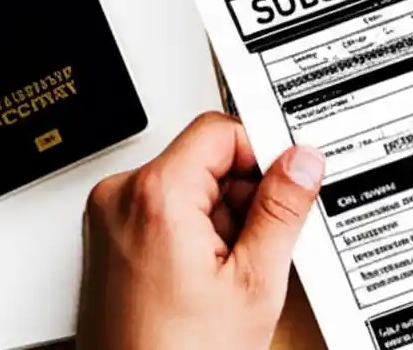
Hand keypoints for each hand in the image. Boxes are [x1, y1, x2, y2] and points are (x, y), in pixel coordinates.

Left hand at [77, 112, 324, 349]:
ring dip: (221, 221)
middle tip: (257, 248)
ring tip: (228, 275)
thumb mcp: (254, 282)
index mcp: (155, 195)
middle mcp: (121, 198)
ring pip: (189, 188)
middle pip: (205, 160)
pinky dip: (195, 236)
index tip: (286, 184)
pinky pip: (167, 213)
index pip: (221, 131)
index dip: (263, 156)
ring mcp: (110, 220)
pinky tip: (207, 279)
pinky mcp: (110, 240)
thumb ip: (282, 211)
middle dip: (242, 197)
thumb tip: (302, 162)